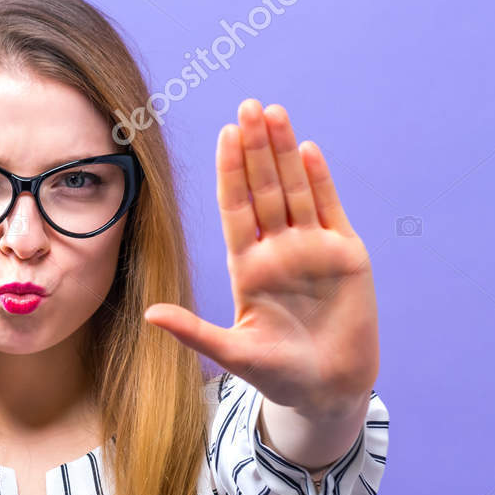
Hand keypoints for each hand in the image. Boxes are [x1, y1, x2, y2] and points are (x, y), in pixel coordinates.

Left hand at [142, 99, 378, 419]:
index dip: (230, 173)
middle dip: (255, 149)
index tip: (223, 136)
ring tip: (273, 112)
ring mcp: (312, 248)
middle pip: (264, 189)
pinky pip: (330, 208)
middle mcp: (278, 250)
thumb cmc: (277, 375)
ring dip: (284, 152)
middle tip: (246, 106)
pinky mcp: (346, 254)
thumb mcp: (231, 353)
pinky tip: (306, 150)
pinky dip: (319, 179)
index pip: (236, 210)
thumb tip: (149, 315)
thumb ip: (193, 332)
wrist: (328, 389)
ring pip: (295, 189)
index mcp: (248, 268)